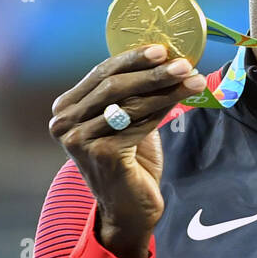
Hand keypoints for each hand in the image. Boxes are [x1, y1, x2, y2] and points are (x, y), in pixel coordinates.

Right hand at [49, 44, 205, 257]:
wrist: (129, 210)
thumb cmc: (130, 164)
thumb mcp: (127, 122)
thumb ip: (133, 94)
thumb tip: (165, 59)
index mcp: (66, 108)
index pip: (101, 74)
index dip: (132, 58)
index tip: (162, 48)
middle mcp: (64, 122)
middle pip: (113, 85)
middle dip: (151, 71)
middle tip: (181, 62)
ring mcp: (78, 139)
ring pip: (128, 104)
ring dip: (164, 89)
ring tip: (192, 77)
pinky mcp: (100, 154)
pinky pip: (137, 124)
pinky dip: (163, 109)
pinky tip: (183, 99)